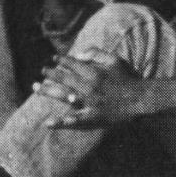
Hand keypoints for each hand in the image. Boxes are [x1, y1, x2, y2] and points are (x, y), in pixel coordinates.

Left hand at [36, 54, 167, 128]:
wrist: (140, 99)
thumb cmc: (128, 78)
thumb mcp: (115, 60)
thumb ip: (97, 53)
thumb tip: (79, 54)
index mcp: (94, 72)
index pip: (72, 64)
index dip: (61, 60)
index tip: (53, 59)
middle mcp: (89, 87)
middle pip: (64, 79)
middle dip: (50, 74)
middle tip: (41, 71)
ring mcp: (89, 103)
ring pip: (64, 96)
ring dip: (48, 91)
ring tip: (35, 87)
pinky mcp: (92, 117)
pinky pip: (74, 120)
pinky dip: (61, 122)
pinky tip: (48, 123)